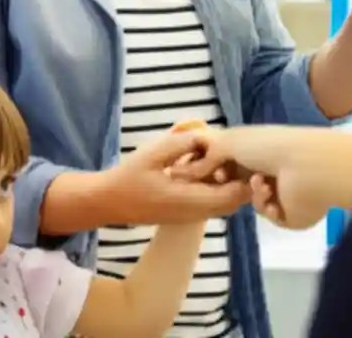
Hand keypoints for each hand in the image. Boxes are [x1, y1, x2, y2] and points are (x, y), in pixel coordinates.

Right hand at [101, 131, 250, 224]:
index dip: (242, 176)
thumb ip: (181, 144)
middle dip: (239, 179)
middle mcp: (196, 213)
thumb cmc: (129, 177)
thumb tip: (206, 136)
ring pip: (225, 203)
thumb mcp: (152, 154)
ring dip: (227, 183)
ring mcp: (192, 216)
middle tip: (226, 154)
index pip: (234, 195)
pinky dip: (215, 187)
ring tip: (214, 159)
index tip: (233, 154)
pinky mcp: (186, 214)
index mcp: (190, 200)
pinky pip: (212, 203)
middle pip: (235, 202)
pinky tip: (201, 168)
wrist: (109, 201)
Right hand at [169, 131, 330, 230]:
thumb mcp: (228, 142)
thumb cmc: (267, 146)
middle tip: (220, 183)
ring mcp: (281, 191)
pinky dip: (265, 204)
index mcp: (257, 147)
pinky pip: (267, 215)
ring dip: (250, 192)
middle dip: (227, 183)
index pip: (229, 161)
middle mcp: (269, 167)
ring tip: (258, 183)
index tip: (200, 173)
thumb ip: (206, 156)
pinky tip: (270, 194)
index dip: (213, 168)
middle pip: (238, 182)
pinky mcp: (289, 213)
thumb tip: (189, 170)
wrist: (307, 167)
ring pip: (250, 200)